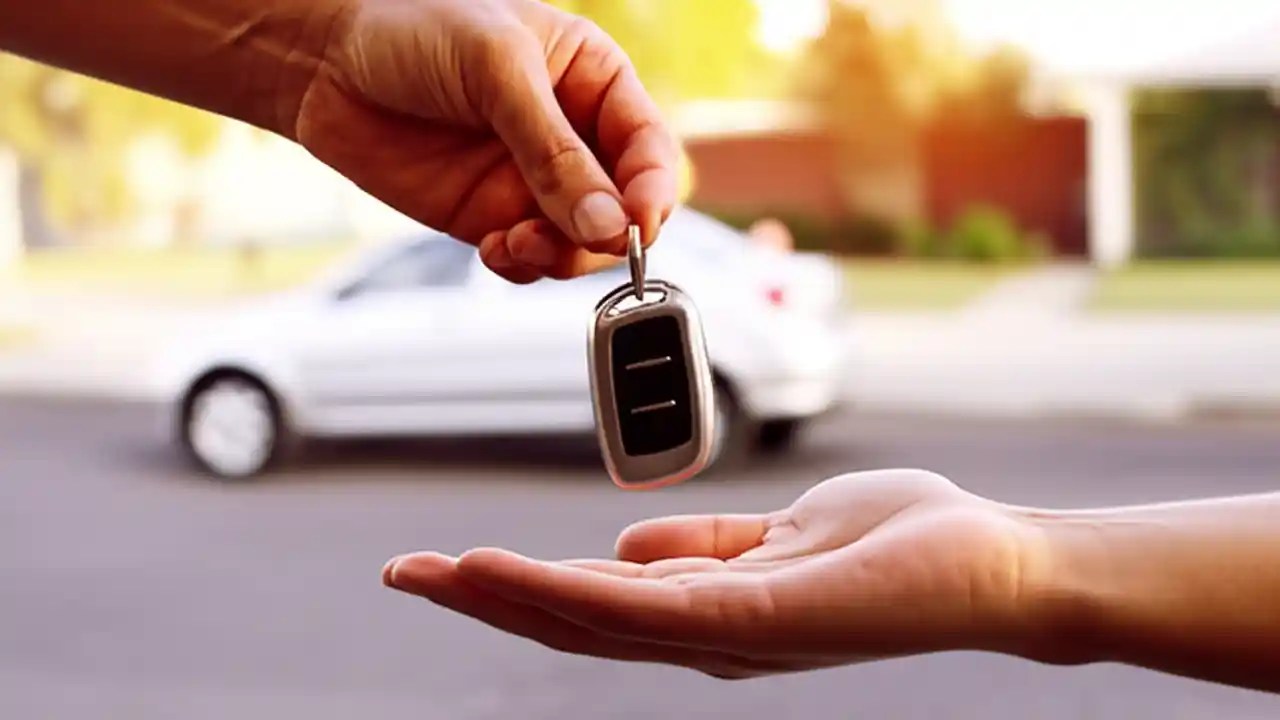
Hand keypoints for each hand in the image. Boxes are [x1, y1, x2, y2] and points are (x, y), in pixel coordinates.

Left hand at [296, 0, 677, 282]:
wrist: (322, 62)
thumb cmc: (411, 29)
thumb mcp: (496, 71)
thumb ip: (554, 151)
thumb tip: (606, 224)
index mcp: (593, 81)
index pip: (649, 148)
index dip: (653, 191)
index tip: (638, 224)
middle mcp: (571, 135)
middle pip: (623, 207)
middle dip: (605, 233)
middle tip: (577, 238)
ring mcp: (531, 181)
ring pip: (581, 244)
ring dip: (561, 256)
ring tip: (519, 242)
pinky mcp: (490, 216)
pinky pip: (531, 259)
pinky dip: (523, 266)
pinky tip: (495, 249)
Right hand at [383, 470, 1053, 678]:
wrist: (992, 564)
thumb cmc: (897, 544)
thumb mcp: (779, 535)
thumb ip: (705, 546)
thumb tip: (624, 545)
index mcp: (709, 611)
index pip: (595, 603)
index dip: (519, 587)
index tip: (450, 565)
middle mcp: (707, 637)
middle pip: (576, 621)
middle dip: (487, 600)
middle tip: (405, 574)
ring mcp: (728, 636)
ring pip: (591, 622)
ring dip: (504, 598)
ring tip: (432, 573)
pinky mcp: (757, 621)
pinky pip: (643, 607)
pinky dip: (564, 590)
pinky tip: (508, 570)